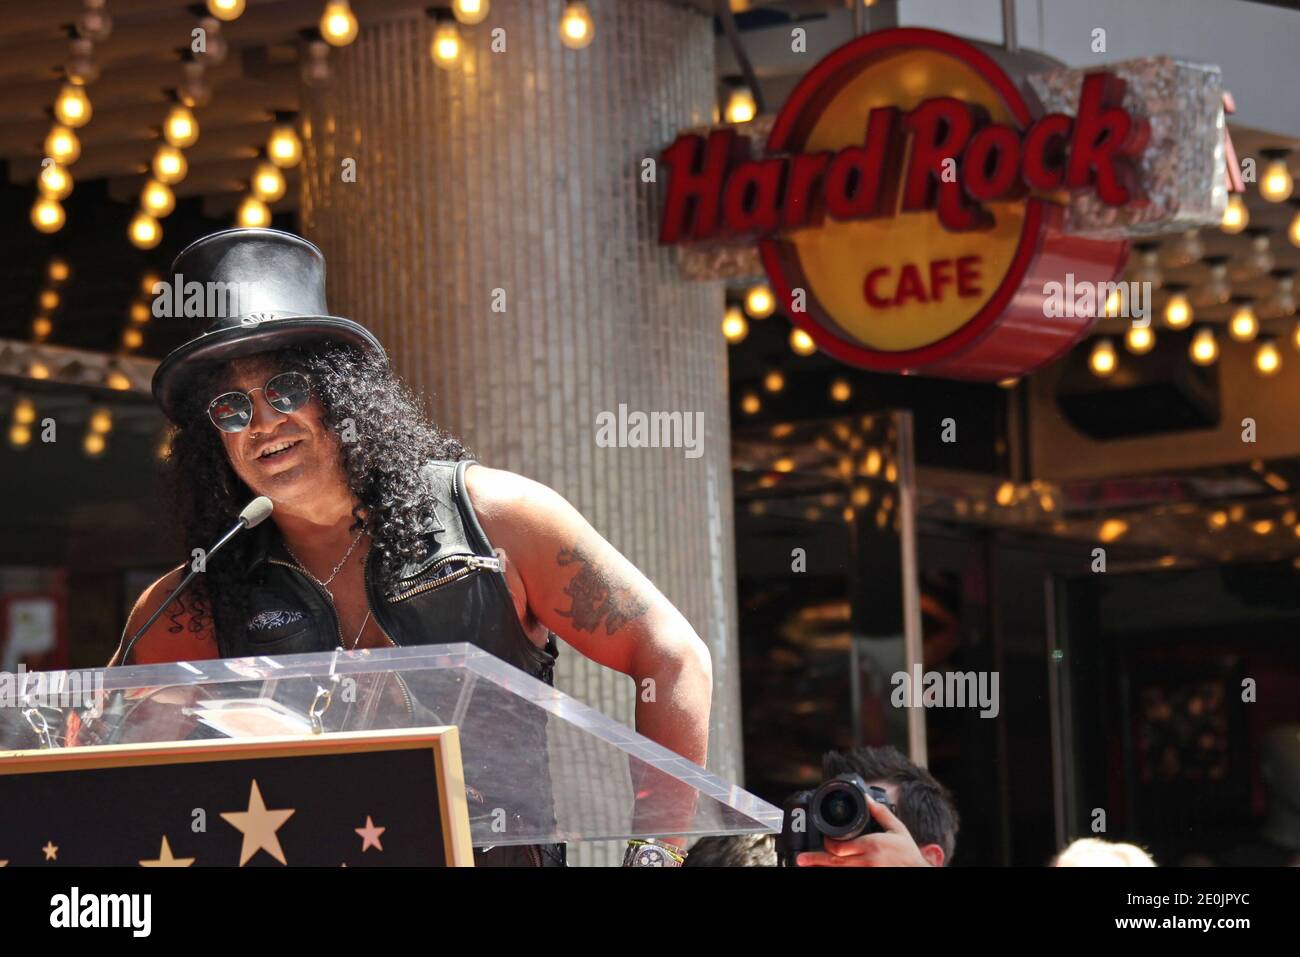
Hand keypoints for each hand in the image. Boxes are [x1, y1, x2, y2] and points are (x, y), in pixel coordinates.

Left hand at [795, 794, 930, 866]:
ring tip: (806, 866)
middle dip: (816, 859)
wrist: (919, 873)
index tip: (823, 841)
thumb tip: (867, 798)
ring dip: (821, 868)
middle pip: (835, 861)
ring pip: (839, 871)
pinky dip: (836, 873)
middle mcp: (866, 861)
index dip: (828, 845)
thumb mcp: (897, 829)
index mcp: (871, 845)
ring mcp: (866, 873)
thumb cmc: (908, 854)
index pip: (841, 846)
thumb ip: (880, 813)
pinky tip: (824, 870)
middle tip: (801, 859)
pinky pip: (847, 877)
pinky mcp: (867, 879)